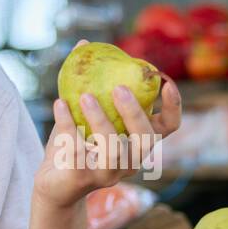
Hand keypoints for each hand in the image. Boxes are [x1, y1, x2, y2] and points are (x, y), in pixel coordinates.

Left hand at [33, 40, 182, 210]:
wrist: (53, 184)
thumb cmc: (75, 144)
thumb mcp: (83, 112)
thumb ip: (87, 82)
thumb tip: (84, 44)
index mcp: (138, 141)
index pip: (168, 126)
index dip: (173, 106)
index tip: (165, 83)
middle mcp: (131, 160)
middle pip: (145, 139)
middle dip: (135, 112)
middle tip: (118, 88)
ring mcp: (109, 174)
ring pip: (113, 149)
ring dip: (101, 120)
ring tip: (84, 96)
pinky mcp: (82, 179)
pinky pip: (78, 150)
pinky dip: (68, 124)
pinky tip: (59, 104)